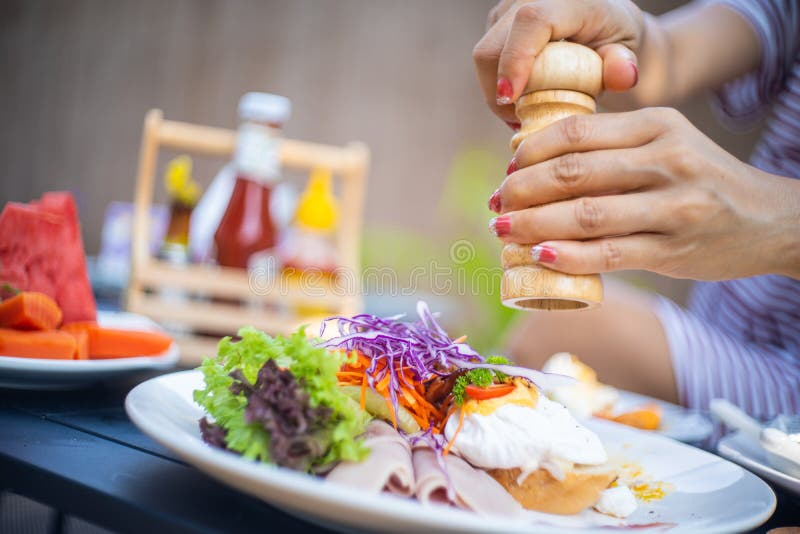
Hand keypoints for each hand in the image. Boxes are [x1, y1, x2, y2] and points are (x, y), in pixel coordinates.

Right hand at [475, 0, 643, 126]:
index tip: (512, 98)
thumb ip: (624, 64)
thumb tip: (625, 76)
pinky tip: (520, 97)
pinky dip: (497, 83)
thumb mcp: (628, 50)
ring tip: (523, 111)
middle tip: (519, 121)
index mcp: (569, 0)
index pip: (531, 21)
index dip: (515, 61)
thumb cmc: (616, 39)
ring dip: (497, 90)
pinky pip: (486, 58)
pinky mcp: (498, 20)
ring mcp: (509, 6)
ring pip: (484, 56)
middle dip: (497, 90)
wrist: (604, 25)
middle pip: (492, 46)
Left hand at [488, 108, 799, 279]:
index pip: (576, 133)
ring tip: (505, 232)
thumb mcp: (667, 144)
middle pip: (573, 173)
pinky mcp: (673, 249)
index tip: (506, 169)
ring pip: (585, 215)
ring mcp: (672, 207)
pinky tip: (540, 256)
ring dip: (534, 225)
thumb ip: (613, 147)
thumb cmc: (700, 182)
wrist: (769, 220)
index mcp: (657, 126)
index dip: (530, 152)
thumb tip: (535, 163)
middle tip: (497, 206)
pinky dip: (569, 256)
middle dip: (522, 190)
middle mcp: (666, 160)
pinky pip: (609, 253)